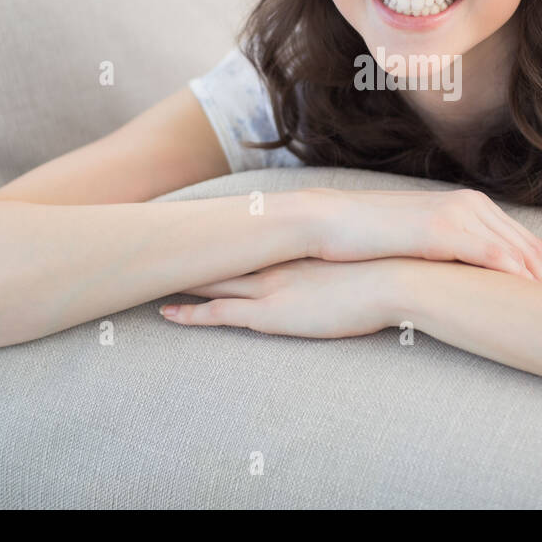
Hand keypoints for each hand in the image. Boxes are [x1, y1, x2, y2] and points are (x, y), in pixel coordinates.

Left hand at [160, 257, 410, 338]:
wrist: (395, 279)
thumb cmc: (390, 270)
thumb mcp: (361, 256)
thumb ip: (344, 255)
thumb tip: (349, 254)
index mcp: (295, 245)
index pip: (246, 235)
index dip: (219, 232)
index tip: (196, 226)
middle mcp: (274, 259)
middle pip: (218, 251)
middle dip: (186, 248)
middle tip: (152, 241)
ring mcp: (268, 286)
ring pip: (210, 279)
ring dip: (179, 277)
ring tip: (147, 273)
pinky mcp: (268, 314)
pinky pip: (218, 314)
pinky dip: (190, 314)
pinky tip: (167, 314)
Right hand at [305, 187, 541, 284]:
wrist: (328, 221)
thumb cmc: (365, 237)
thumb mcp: (416, 239)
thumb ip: (444, 250)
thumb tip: (460, 278)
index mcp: (466, 203)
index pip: (521, 237)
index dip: (540, 271)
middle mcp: (469, 204)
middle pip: (529, 244)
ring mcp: (457, 214)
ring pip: (518, 250)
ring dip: (537, 283)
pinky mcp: (442, 231)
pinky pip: (493, 255)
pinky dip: (514, 278)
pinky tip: (523, 303)